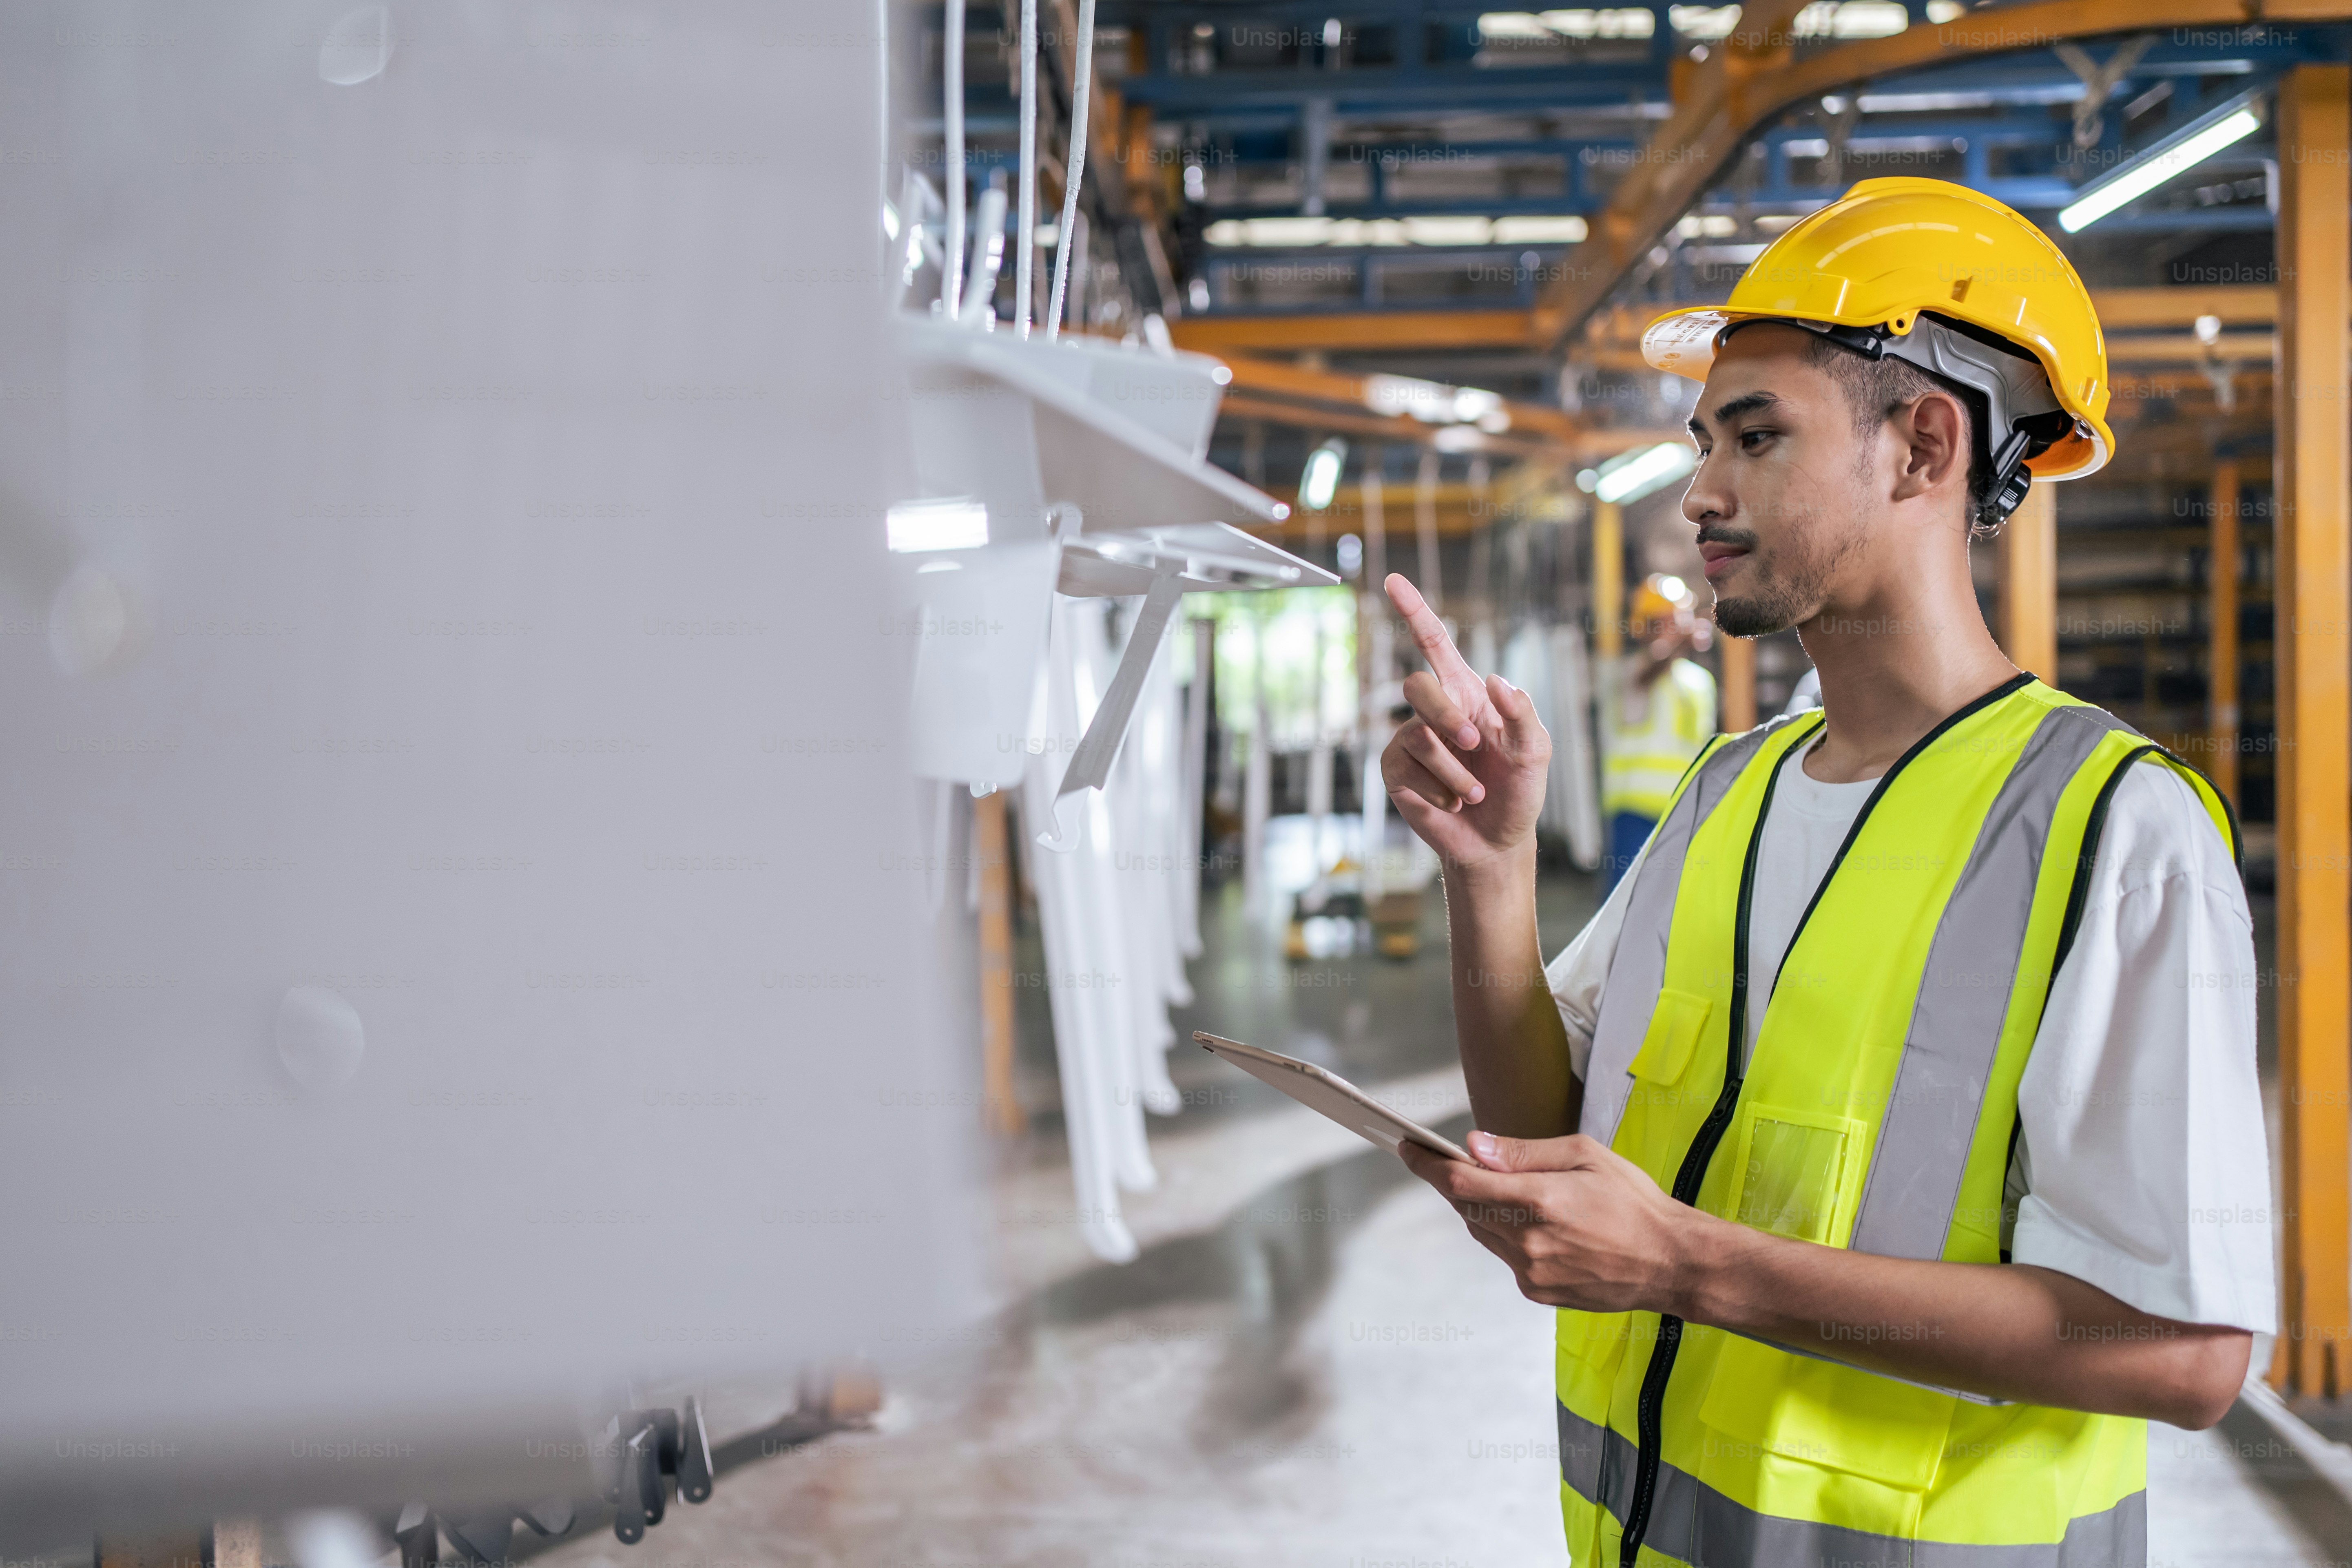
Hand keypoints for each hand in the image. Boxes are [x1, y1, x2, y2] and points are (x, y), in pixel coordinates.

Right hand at [1377, 574, 1550, 872]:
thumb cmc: (1518, 791)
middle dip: (1445, 717)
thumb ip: (1522, 712)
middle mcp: (1435, 712)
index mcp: (1467, 694)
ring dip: (1454, 771)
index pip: (1434, 644)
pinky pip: (1407, 771)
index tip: (1393, 581)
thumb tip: (1497, 680)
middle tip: (1474, 747)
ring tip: (1473, 793)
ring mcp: (1410, 741)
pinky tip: (1451, 803)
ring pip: (1418, 737)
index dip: (1413, 611)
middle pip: (1416, 686)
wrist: (1496, 841)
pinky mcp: (1396, 772)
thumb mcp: (1536, 751)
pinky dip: (1438, 791)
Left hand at [1399, 1130, 1700, 1313]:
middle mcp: (1528, 1241)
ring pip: (1482, 1232)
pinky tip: (1530, 1222)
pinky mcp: (1538, 1292)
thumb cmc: (1634, 1202)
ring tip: (1499, 1188)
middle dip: (1453, 1182)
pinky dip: (1505, 1235)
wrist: (1670, 1262)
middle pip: (1465, 1207)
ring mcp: (1531, 1272)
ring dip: (1480, 1208)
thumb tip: (1476, 1147)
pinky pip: (1505, 1257)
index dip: (1427, 1164)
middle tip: (1446, 1160)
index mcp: (1538, 1201)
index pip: (1461, 1182)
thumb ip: (1525, 1153)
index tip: (1408, 1148)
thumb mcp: (1584, 1156)